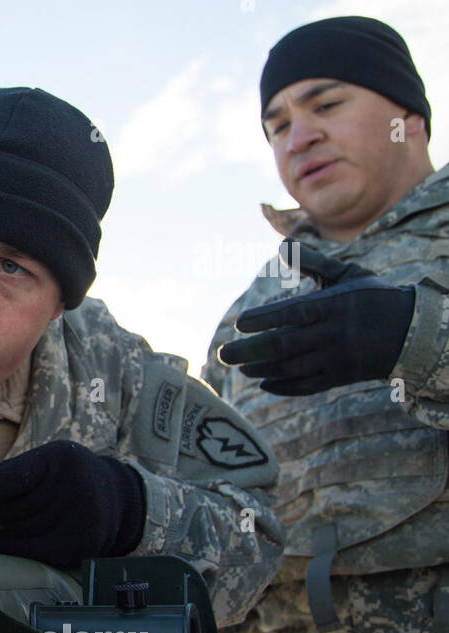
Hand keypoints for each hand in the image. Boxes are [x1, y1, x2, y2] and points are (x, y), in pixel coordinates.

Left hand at [0, 440, 146, 568]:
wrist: (116, 497)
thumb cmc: (65, 476)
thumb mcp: (41, 460)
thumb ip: (6, 471)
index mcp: (57, 460)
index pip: (10, 479)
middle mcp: (73, 487)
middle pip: (11, 509)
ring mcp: (80, 518)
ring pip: (19, 532)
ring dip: (5, 529)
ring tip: (11, 520)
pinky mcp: (81, 545)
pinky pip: (33, 552)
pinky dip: (13, 548)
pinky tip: (6, 541)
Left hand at [218, 241, 413, 395]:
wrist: (411, 331)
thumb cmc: (372, 297)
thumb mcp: (347, 275)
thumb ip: (313, 263)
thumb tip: (283, 245)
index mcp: (334, 305)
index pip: (294, 312)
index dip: (265, 318)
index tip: (239, 323)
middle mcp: (334, 333)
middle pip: (286, 345)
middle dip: (251, 351)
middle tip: (222, 354)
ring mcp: (338, 358)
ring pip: (294, 367)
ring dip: (263, 369)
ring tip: (240, 368)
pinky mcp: (342, 377)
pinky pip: (310, 385)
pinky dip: (286, 387)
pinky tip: (265, 384)